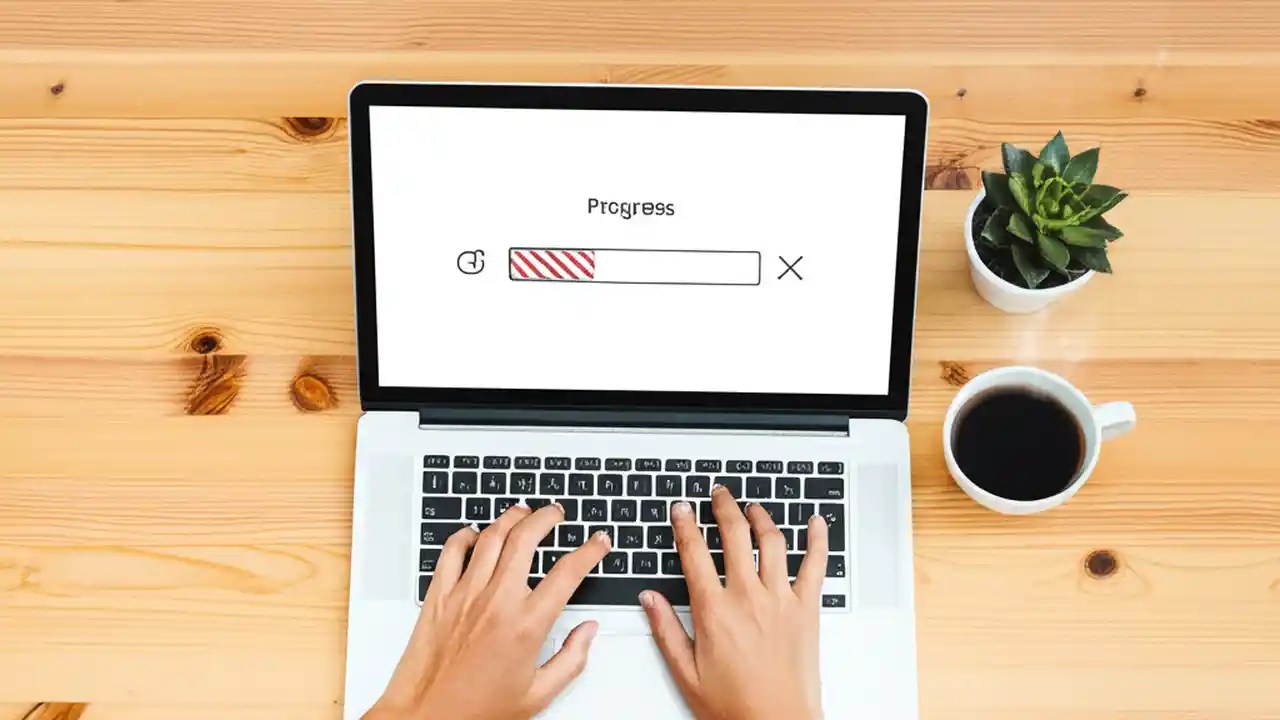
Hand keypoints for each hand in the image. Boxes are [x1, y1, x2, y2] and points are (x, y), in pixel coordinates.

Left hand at [364, 503, 612, 719]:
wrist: (426, 718)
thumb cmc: (476, 711)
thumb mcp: (538, 694)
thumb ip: (571, 659)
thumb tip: (587, 632)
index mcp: (526, 625)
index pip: (568, 572)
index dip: (589, 551)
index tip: (597, 542)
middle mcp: (496, 602)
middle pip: (526, 539)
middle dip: (546, 518)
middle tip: (556, 513)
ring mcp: (464, 595)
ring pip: (490, 537)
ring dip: (510, 518)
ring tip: (522, 511)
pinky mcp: (438, 597)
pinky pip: (451, 552)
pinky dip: (464, 535)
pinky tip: (474, 533)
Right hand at [640, 486, 827, 719]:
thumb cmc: (735, 707)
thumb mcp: (686, 673)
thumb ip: (666, 630)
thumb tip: (649, 598)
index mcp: (714, 611)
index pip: (694, 553)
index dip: (685, 525)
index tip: (682, 510)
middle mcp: (748, 597)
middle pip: (734, 535)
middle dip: (724, 507)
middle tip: (718, 495)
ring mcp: (780, 599)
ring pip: (771, 541)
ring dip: (761, 517)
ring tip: (753, 507)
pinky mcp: (807, 608)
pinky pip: (815, 564)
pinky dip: (817, 538)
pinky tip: (815, 522)